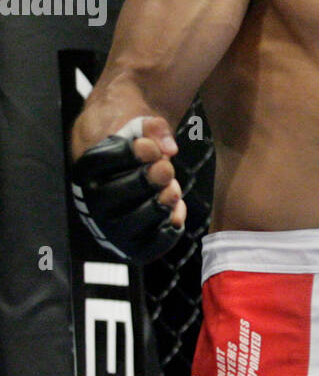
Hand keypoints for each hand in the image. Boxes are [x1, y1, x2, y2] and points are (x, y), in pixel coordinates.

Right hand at [71, 114, 185, 261]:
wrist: (130, 183)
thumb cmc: (135, 153)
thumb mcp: (139, 130)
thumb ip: (153, 127)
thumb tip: (169, 147)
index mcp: (86, 169)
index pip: (100, 161)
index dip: (128, 154)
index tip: (151, 147)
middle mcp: (91, 203)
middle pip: (112, 195)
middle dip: (145, 180)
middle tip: (166, 168)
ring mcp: (110, 228)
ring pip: (132, 223)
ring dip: (159, 204)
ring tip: (173, 188)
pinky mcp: (134, 248)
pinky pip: (153, 245)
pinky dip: (170, 227)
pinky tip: (176, 208)